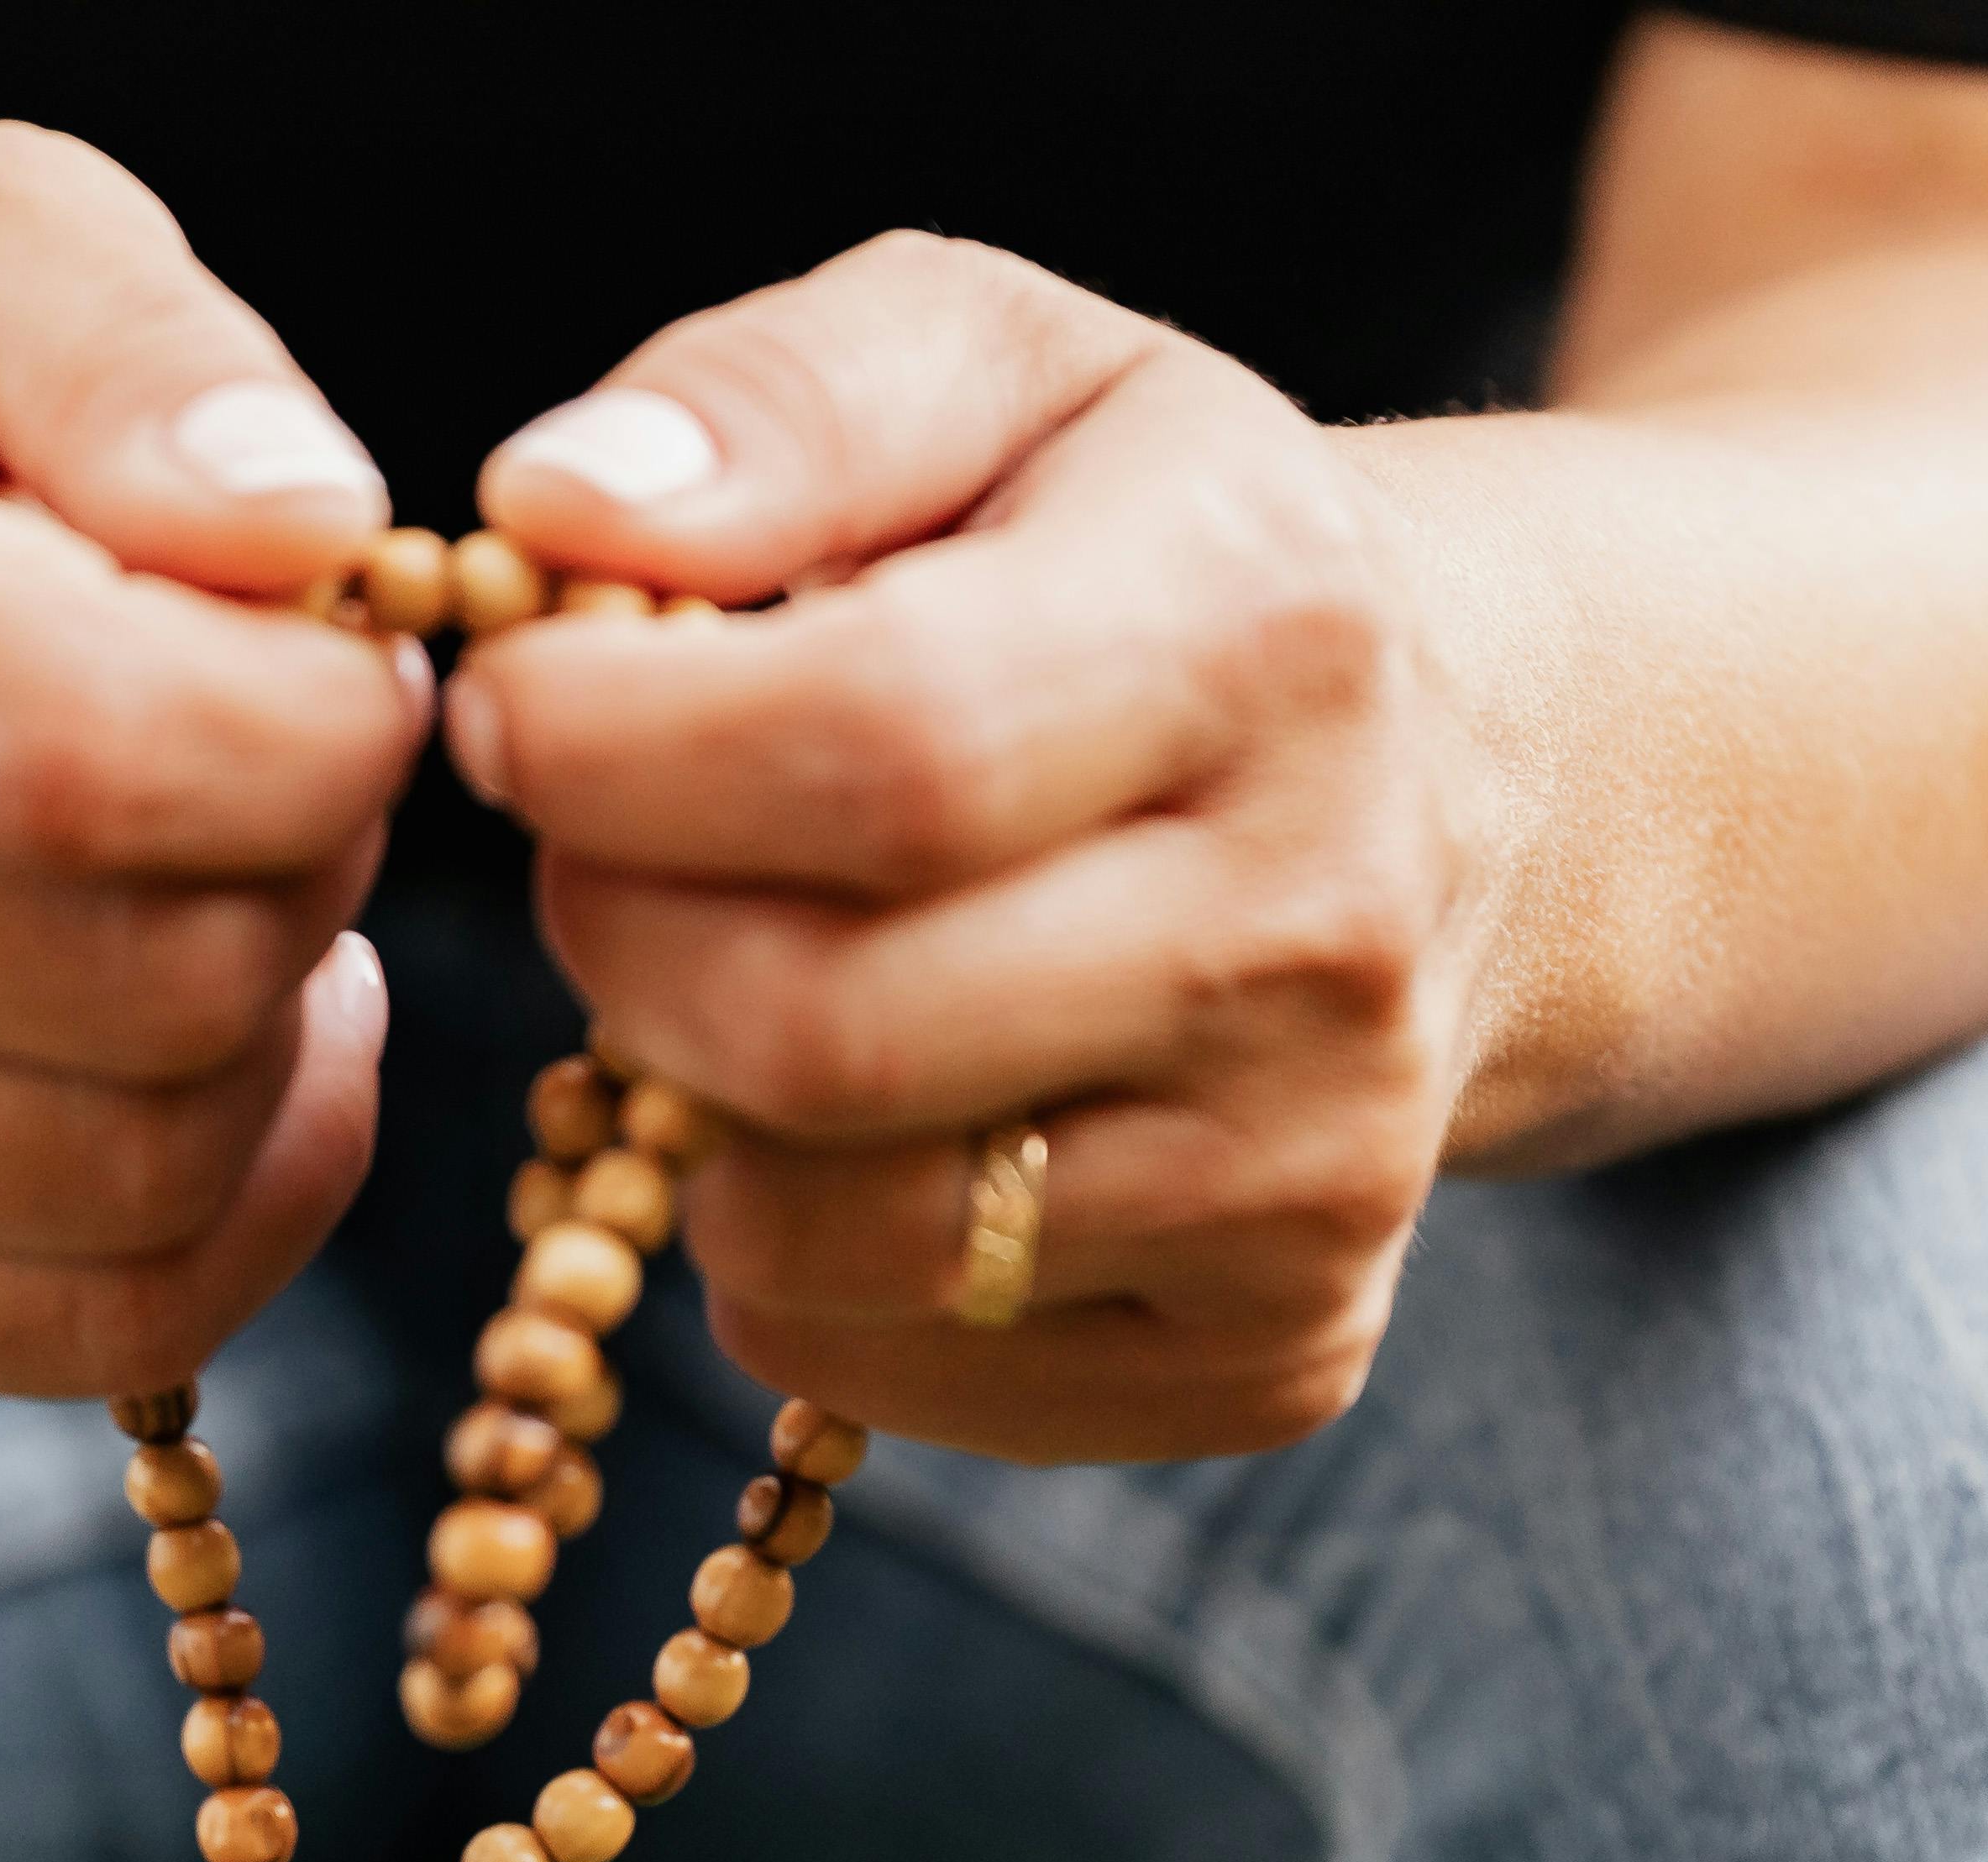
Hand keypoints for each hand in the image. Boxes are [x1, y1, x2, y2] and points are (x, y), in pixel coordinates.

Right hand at [0, 129, 426, 1395]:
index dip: (330, 728)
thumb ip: (138, 342)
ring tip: (229, 874)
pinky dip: (246, 1199)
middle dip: (316, 866)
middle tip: (283, 751)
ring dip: (281, 1026)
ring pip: (148, 1173)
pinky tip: (228, 1047)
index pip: (103, 758)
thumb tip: (313, 539)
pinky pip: (98, 1320)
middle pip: (160, 985)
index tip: (352, 650)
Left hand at [457, 236, 1503, 1459]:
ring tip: (736, 974)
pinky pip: (882, 1368)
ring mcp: (1315, 1173)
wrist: (1476, 778)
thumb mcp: (1003, 367)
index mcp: (1264, 627)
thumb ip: (775, 400)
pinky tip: (855, 1119)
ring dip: (689, 1118)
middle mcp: (1321, 925)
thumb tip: (547, 510)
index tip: (510, 711)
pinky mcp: (1276, 1347)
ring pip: (832, 1239)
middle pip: (825, 1033)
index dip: (616, 754)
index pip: (877, 747)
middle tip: (598, 861)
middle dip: (620, 946)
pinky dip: (786, 1262)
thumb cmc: (1152, 549)